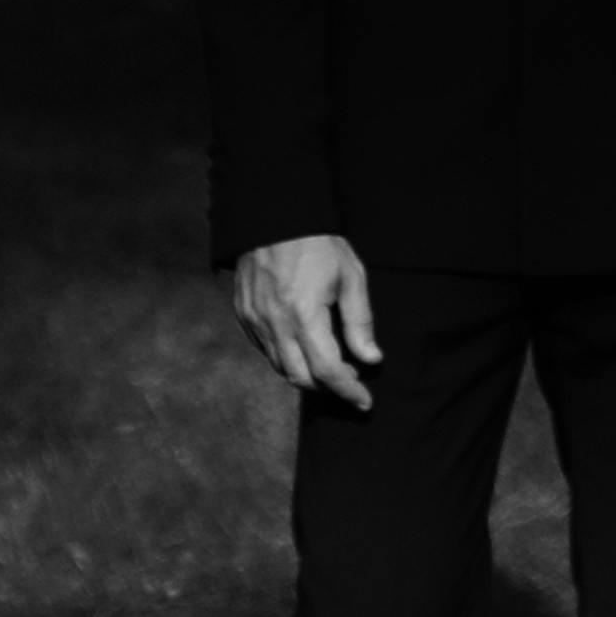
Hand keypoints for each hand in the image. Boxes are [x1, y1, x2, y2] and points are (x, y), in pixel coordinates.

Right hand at [233, 229, 380, 405]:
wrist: (274, 214)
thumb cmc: (318, 243)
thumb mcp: (350, 276)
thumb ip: (360, 322)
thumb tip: (371, 359)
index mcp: (305, 314)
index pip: (327, 371)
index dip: (348, 391)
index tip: (364, 402)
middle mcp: (275, 323)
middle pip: (301, 378)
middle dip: (328, 388)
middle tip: (350, 381)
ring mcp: (255, 320)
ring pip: (281, 367)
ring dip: (306, 374)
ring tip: (329, 363)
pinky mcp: (243, 314)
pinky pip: (265, 350)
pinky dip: (285, 357)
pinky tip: (303, 346)